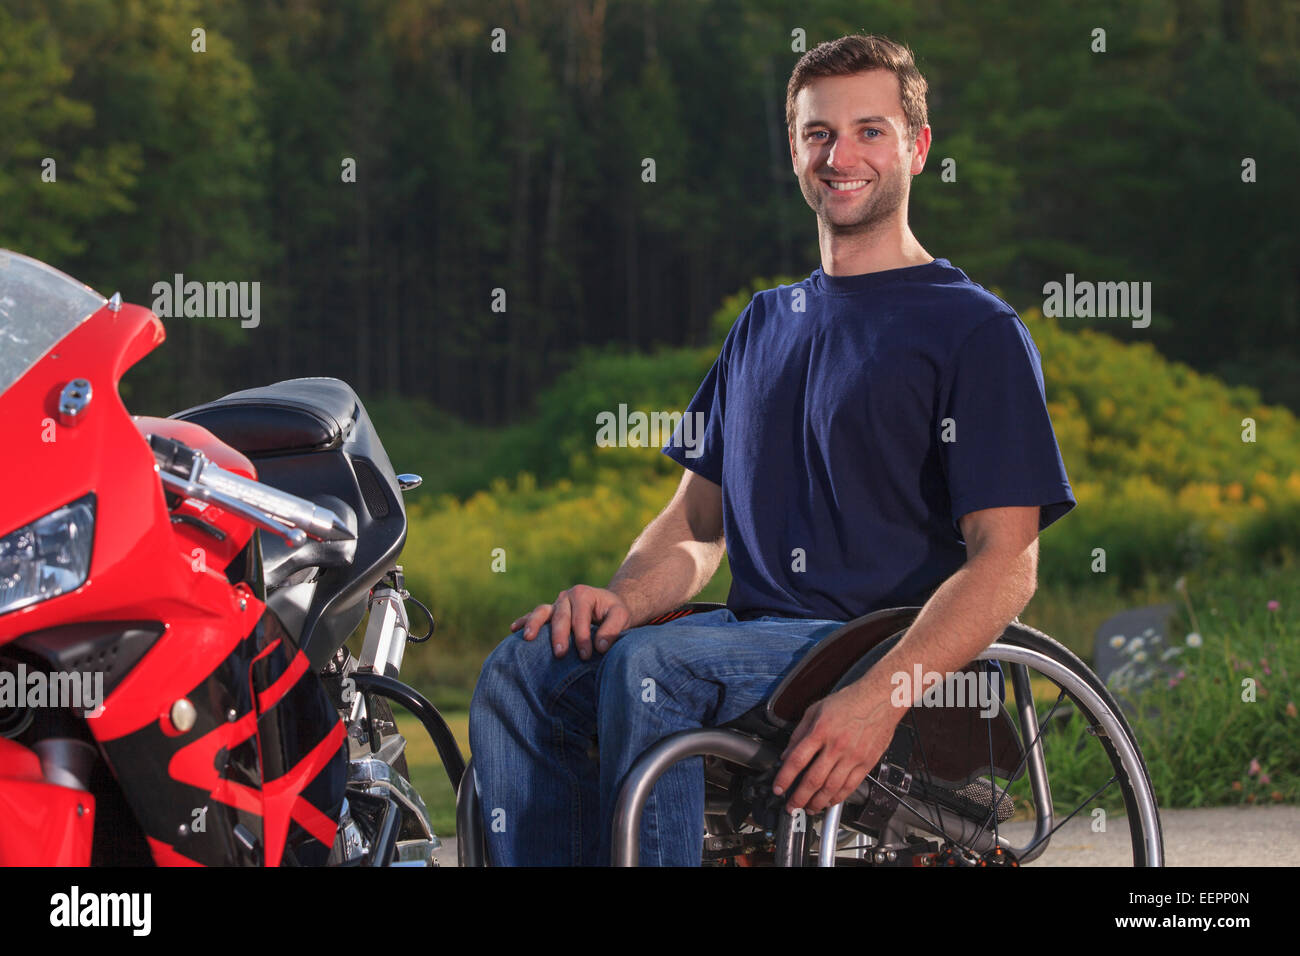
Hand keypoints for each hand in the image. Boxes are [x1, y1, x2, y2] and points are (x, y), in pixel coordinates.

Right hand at [510, 584, 632, 659]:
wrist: (606, 607)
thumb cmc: (614, 613)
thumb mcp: (621, 616)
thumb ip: (613, 629)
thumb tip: (599, 647)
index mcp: (584, 594)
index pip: (581, 618)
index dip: (583, 637)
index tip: (586, 655)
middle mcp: (566, 597)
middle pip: (560, 616)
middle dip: (560, 635)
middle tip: (560, 654)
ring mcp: (554, 604)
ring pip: (542, 612)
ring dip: (534, 624)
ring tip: (528, 638)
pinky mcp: (548, 613)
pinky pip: (533, 616)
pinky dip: (524, 621)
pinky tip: (514, 629)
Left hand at [771, 680, 902, 815]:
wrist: (880, 699)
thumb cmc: (849, 702)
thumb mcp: (815, 710)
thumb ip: (799, 733)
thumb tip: (786, 755)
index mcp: (820, 731)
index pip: (797, 760)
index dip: (785, 778)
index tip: (778, 788)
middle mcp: (836, 746)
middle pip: (813, 779)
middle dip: (799, 797)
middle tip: (791, 806)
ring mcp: (853, 756)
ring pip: (832, 787)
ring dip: (818, 802)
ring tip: (809, 808)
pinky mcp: (867, 763)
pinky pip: (850, 786)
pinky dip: (838, 797)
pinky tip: (829, 802)